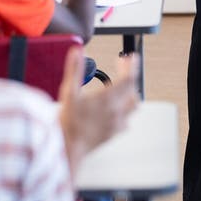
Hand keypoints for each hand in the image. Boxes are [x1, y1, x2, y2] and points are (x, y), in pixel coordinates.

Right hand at [58, 47, 138, 172]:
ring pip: (133, 105)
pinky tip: (117, 109)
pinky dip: (125, 110)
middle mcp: (116, 111)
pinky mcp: (113, 133)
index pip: (128, 78)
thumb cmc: (67, 122)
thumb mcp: (69, 92)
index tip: (130, 58)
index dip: (131, 66)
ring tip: (123, 86)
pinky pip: (127, 120)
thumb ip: (74, 69)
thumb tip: (77, 51)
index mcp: (107, 100)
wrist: (66, 148)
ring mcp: (116, 123)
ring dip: (130, 93)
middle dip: (129, 76)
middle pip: (133, 89)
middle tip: (122, 67)